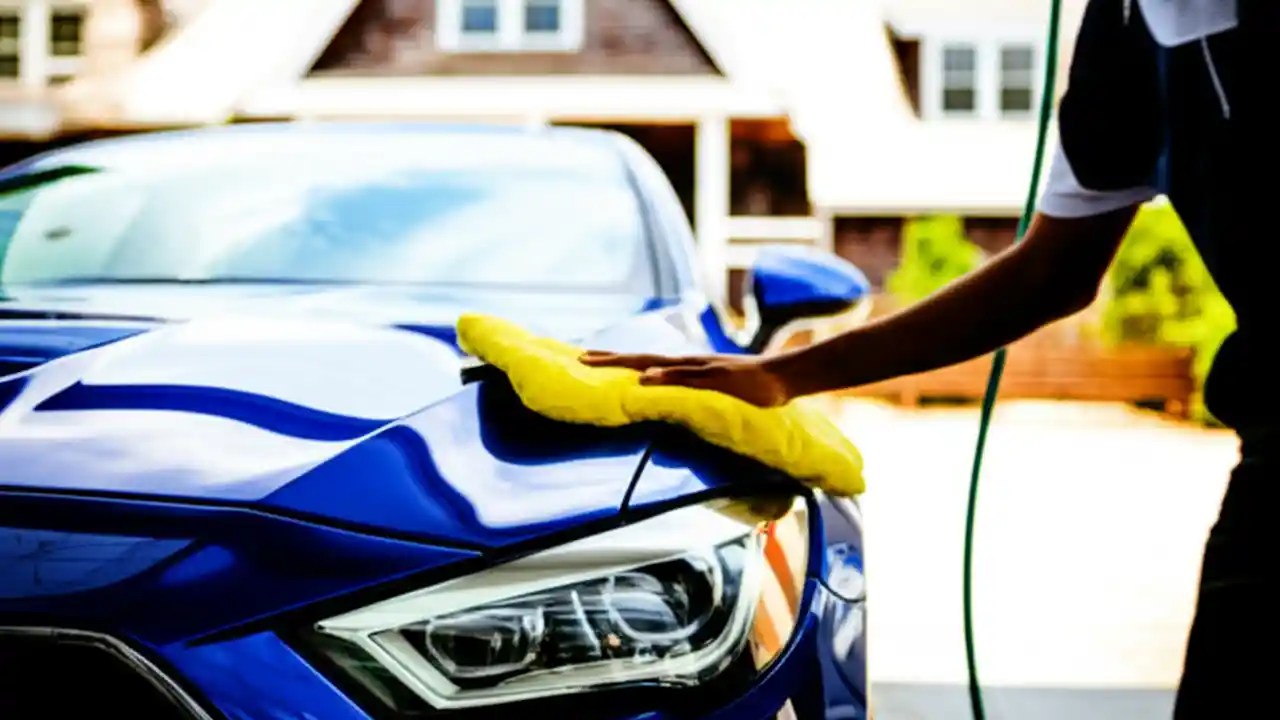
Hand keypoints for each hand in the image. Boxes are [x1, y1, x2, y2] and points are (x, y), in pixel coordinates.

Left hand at [579, 350, 791, 406]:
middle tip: (580, 357)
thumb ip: (699, 398)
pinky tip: (644, 378)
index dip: (620, 362)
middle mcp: (689, 364)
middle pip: (643, 359)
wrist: (783, 376)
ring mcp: (701, 369)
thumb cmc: (753, 387)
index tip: (592, 361)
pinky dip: (663, 377)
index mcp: (687, 369)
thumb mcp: (718, 395)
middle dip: (611, 359)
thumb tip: (680, 410)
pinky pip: (685, 378)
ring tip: (599, 362)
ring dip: (627, 363)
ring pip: (657, 365)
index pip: (646, 364)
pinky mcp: (715, 378)